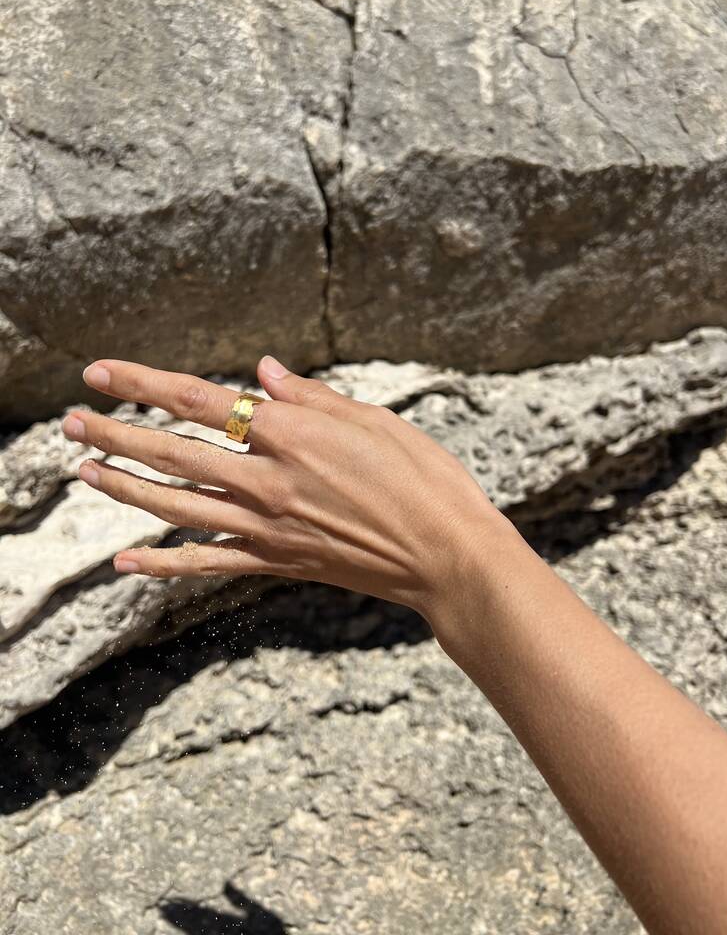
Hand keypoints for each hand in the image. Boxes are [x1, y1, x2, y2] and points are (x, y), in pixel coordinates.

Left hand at [62, 355, 507, 626]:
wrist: (448, 556)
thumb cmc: (424, 479)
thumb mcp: (375, 419)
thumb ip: (311, 397)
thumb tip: (263, 372)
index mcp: (294, 435)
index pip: (200, 401)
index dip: (144, 384)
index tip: (101, 372)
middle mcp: (270, 480)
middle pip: (173, 453)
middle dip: (115, 434)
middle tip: (70, 422)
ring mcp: (269, 527)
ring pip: (178, 505)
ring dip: (125, 489)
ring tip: (84, 473)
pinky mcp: (277, 563)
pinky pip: (208, 563)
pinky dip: (164, 564)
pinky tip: (125, 564)